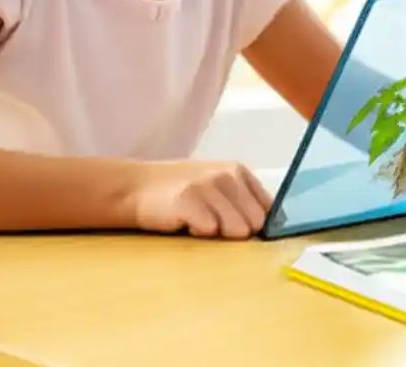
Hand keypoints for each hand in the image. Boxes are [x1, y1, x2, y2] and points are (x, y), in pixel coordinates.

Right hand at [130, 161, 273, 238]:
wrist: (135, 187)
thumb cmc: (180, 192)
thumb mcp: (218, 187)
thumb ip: (244, 201)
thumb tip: (270, 228)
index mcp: (239, 172)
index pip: (269, 209)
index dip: (256, 225)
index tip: (240, 229)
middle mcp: (227, 175)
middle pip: (255, 223)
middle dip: (237, 231)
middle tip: (210, 222)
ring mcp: (208, 186)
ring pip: (237, 230)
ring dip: (217, 234)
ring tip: (197, 221)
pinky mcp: (188, 200)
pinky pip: (209, 231)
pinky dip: (198, 234)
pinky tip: (184, 222)